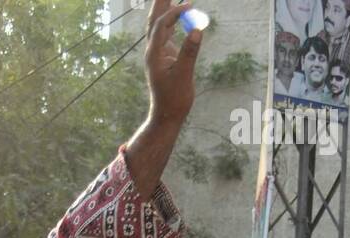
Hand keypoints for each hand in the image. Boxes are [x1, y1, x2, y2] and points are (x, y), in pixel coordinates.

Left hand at [145, 2, 202, 127]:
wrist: (167, 114)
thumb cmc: (174, 99)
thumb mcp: (184, 77)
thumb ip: (189, 53)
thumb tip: (196, 30)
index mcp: (154, 55)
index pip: (161, 26)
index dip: (174, 13)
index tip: (190, 6)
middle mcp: (153, 50)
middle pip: (154, 20)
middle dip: (162, 3)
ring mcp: (158, 52)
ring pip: (158, 24)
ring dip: (165, 8)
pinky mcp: (164, 55)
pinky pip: (166, 32)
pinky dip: (172, 20)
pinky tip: (179, 12)